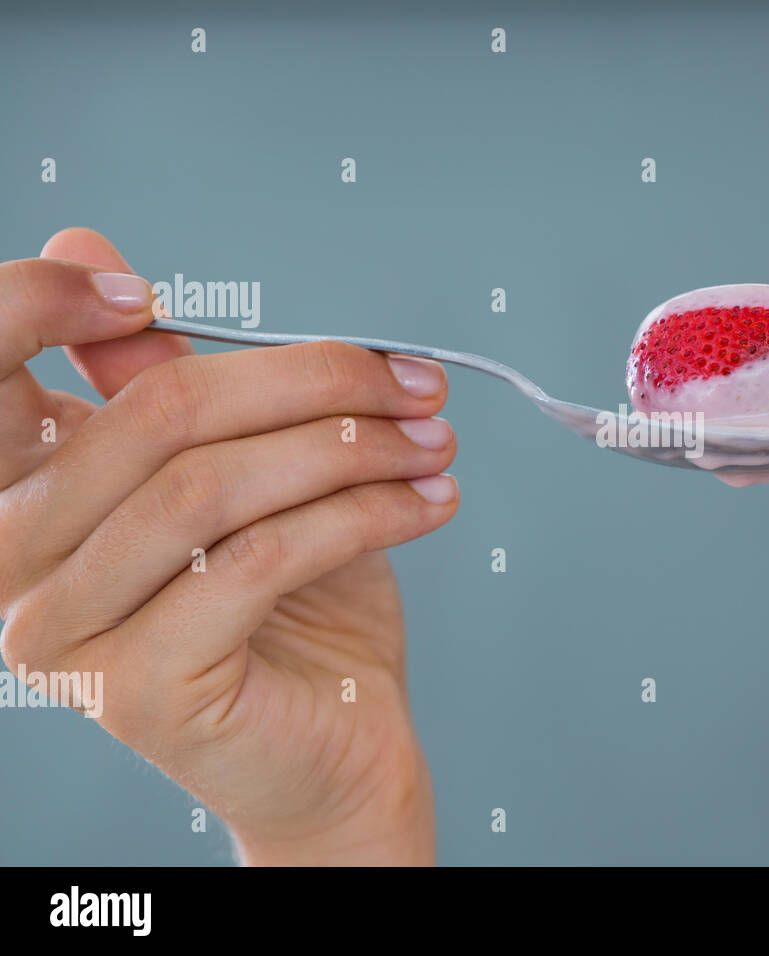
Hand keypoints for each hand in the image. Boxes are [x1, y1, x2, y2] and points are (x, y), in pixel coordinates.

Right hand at [0, 229, 455, 863]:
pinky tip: (425, 501)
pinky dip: (363, 514)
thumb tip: (86, 245)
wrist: (337, 748)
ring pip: (213, 486)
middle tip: (409, 379)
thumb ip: (169, 381)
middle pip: (155, 416)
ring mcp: (68, 634)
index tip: (143, 291)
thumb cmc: (294, 611)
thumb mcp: (238, 473)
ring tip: (431, 439)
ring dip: (351, 448)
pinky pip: (260, 559)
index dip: (39, 304)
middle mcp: (17, 566)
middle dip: (309, 379)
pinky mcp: (140, 687)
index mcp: (24, 496)